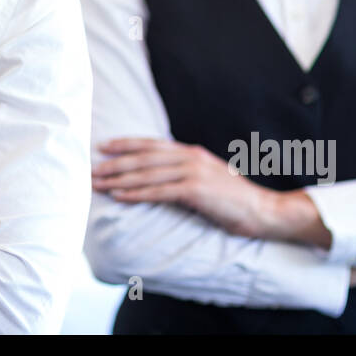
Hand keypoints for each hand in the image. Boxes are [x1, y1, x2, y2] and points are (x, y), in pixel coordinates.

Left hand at [92, 137, 271, 237]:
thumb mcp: (208, 176)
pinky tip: (119, 196)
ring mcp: (193, 173)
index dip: (125, 144)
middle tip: (91, 171)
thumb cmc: (234, 198)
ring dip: (118, 180)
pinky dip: (136, 194)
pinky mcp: (195, 191)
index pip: (150, 144)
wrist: (264, 210)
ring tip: (98, 185)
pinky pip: (158, 192)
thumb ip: (186, 171)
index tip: (102, 147)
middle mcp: (189, 157)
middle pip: (142, 158)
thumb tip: (161, 175)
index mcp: (190, 152)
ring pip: (146, 174)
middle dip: (114, 165)